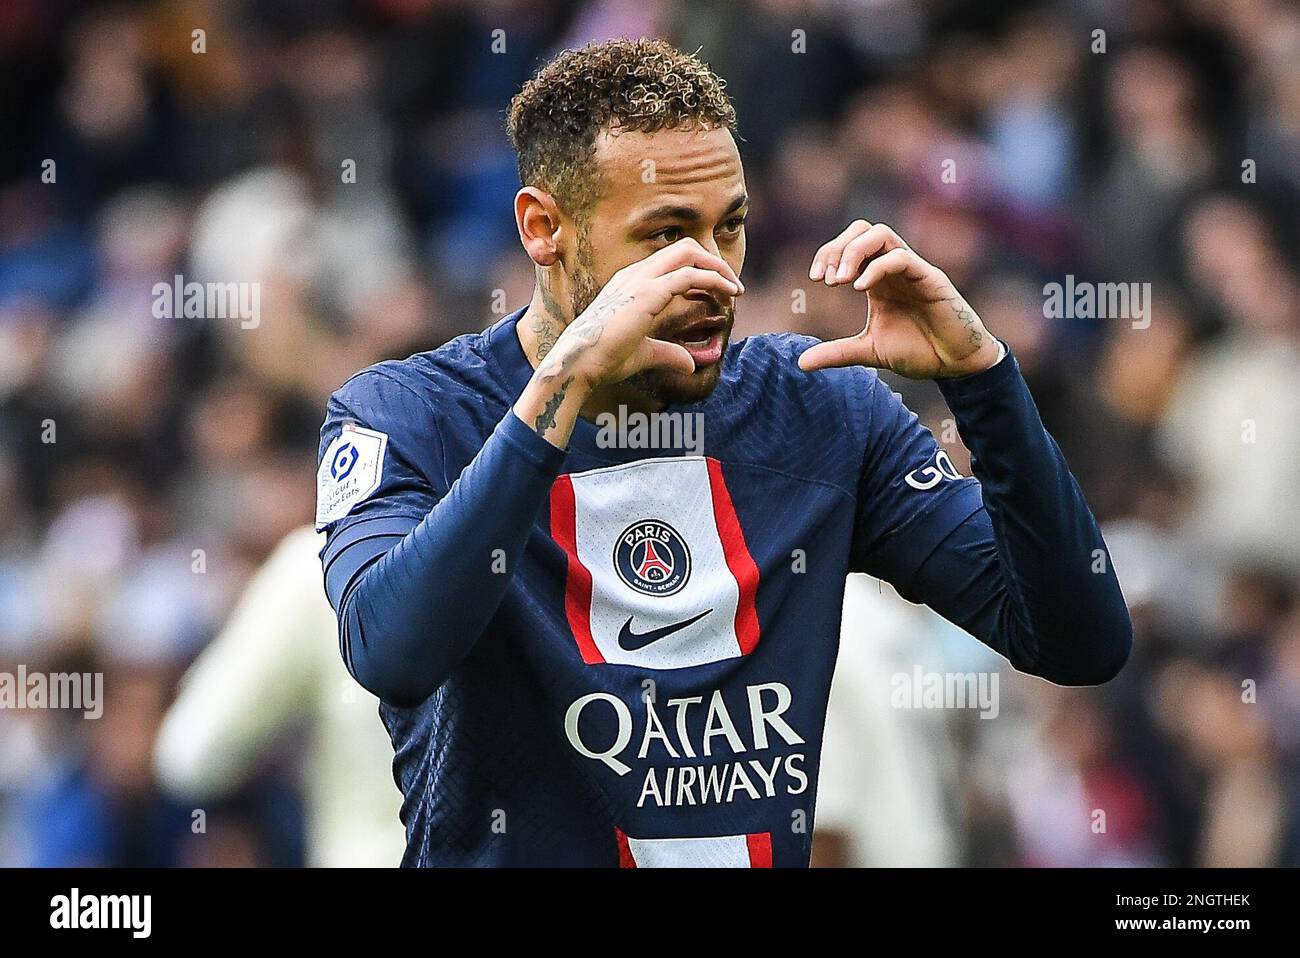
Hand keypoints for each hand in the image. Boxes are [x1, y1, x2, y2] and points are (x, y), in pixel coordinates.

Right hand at [513, 238, 741, 447]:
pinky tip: (728, 295)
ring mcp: (640, 280)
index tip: (720, 293)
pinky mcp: (648, 293)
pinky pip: (690, 275)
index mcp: (630, 283)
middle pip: (684, 248)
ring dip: (718, 268)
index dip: (700, 272)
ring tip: (736, 290)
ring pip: (689, 253)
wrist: (579, 364)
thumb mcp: (643, 354)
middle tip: (734, 287)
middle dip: (713, 263)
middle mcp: (635, 275)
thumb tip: (689, 363)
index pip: (672, 263)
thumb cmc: (602, 360)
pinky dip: (714, 280)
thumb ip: (667, 353)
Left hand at [798, 221, 1000, 378]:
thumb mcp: (868, 351)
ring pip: (880, 235)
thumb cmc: (918, 351)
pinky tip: (860, 288)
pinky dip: (877, 267)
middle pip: (862, 230)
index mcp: (878, 278)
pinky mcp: (931, 279)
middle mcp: (893, 268)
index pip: (849, 246)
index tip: (815, 279)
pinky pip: (902, 257)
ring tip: (839, 281)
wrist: (955, 364)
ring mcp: (912, 270)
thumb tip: (800, 362)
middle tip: (825, 279)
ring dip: (853, 252)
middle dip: (837, 248)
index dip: (828, 255)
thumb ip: (836, 353)